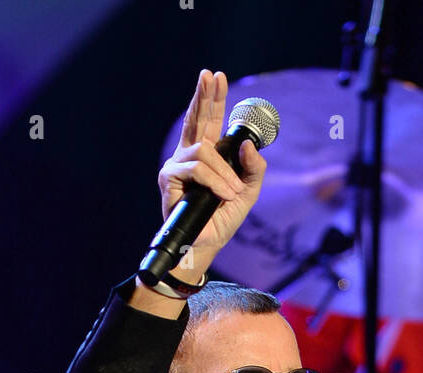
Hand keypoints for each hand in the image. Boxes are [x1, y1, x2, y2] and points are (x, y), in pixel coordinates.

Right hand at [157, 69, 267, 274]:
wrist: (205, 245)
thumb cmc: (222, 220)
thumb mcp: (247, 193)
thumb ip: (253, 169)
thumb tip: (250, 145)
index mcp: (207, 156)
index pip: (209, 121)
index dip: (213, 99)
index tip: (216, 76)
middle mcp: (189, 156)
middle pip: (197, 119)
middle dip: (205, 97)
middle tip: (211, 75)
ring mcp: (177, 165)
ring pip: (204, 151)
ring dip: (224, 172)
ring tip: (232, 192)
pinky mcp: (169, 178)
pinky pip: (197, 169)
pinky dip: (215, 181)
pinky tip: (223, 194)